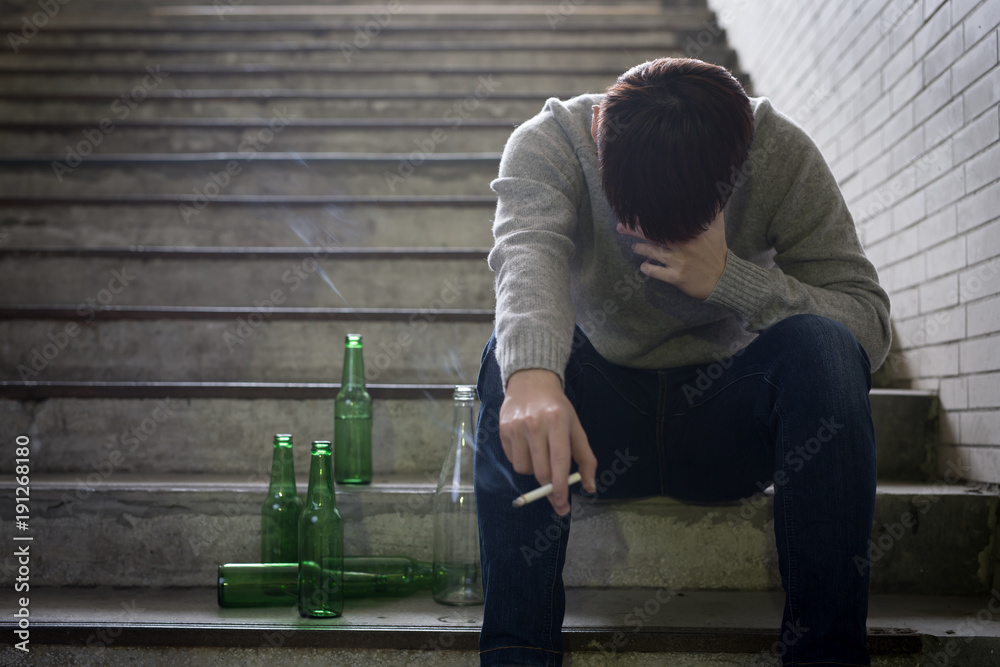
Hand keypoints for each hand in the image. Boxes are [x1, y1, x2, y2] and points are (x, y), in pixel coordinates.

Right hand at [499, 368, 597, 515]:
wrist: (531, 381)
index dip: (561, 487)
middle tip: (557, 499)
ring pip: (524, 469)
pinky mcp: (503, 430)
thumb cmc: (557, 408)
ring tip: (541, 458)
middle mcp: (535, 425)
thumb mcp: (576, 428)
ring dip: (534, 472)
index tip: (563, 504)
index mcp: (557, 422)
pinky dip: (522, 462)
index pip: (559, 461)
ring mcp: (516, 428)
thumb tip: (590, 487)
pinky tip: (528, 449)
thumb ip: (585, 458)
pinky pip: (513, 460)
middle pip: (541, 470)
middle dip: (549, 490)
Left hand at [617, 208, 727, 299]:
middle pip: (653, 234)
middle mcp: (682, 244)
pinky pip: (656, 272)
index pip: (664, 220)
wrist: (724, 279)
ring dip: (640, 249)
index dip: (648, 215)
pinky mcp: (677, 277)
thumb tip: (714, 195)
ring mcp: (679, 261)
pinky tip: (644, 266)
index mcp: (689, 231)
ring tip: (634, 247)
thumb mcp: (718, 230)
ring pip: (652, 252)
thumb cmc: (718, 253)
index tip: (634, 212)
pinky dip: (647, 268)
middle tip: (620, 227)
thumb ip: (714, 212)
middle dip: (634, 230)